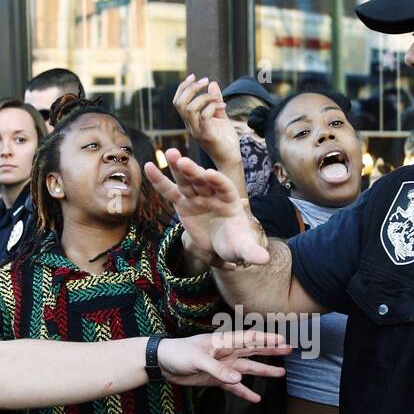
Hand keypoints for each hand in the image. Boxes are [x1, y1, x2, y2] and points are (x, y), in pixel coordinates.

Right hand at [145, 151, 270, 266]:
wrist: (223, 246)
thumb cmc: (235, 244)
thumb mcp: (243, 249)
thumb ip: (252, 252)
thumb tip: (264, 260)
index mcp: (230, 201)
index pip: (224, 188)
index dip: (218, 181)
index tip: (209, 174)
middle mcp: (213, 195)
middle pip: (203, 180)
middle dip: (194, 171)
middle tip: (183, 160)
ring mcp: (197, 198)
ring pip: (187, 181)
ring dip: (179, 168)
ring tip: (170, 153)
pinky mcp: (183, 203)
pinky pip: (170, 192)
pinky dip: (160, 181)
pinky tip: (149, 167)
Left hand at [156, 330, 289, 401]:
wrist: (161, 363)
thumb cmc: (178, 353)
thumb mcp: (198, 359)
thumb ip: (218, 369)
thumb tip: (237, 379)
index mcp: (222, 342)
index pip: (249, 339)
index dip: (266, 339)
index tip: (282, 340)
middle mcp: (226, 353)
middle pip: (253, 350)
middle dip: (270, 350)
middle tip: (288, 350)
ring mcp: (222, 366)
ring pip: (247, 368)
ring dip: (263, 371)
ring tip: (281, 373)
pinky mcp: (216, 379)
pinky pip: (234, 386)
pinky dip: (244, 392)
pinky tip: (256, 399)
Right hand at [173, 74, 239, 163]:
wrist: (231, 159)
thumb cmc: (225, 140)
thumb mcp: (220, 116)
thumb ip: (215, 101)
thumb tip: (212, 83)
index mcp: (190, 121)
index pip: (177, 101)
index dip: (183, 87)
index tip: (194, 77)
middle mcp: (190, 126)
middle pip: (179, 103)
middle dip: (191, 88)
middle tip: (205, 82)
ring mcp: (197, 132)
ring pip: (189, 108)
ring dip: (204, 97)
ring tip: (217, 98)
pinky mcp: (206, 136)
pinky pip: (203, 116)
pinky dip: (212, 107)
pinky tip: (223, 106)